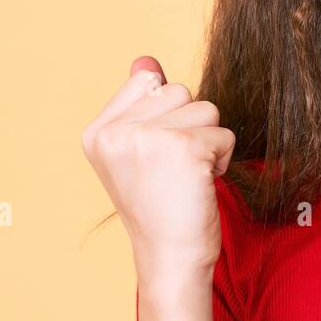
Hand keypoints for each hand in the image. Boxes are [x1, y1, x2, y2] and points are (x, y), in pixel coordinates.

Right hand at [81, 56, 235, 288]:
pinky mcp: (184, 149)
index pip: (149, 81)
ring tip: (187, 177)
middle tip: (174, 171)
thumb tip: (146, 61)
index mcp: (97, 132)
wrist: (170, 259)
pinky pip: (223, 134)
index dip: (166, 115)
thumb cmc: (160, 208)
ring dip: (208, 143)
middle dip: (190, 127)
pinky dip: (223, 159)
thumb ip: (141, 103)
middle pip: (179, 90)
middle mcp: (115, 133)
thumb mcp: (140, 153)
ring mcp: (147, 139)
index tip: (156, 157)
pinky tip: (201, 185)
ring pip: (205, 109)